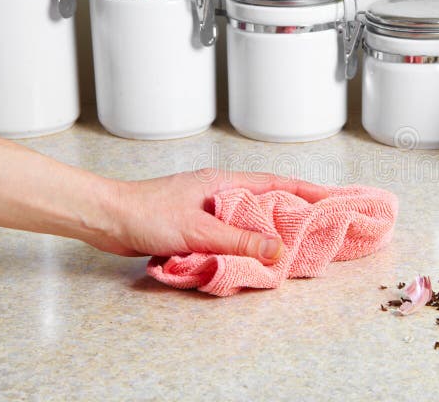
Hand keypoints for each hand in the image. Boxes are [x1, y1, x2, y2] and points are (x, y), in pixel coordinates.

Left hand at [92, 171, 328, 260]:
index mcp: (224, 183)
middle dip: (292, 211)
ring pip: (246, 219)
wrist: (107, 220)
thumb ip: (240, 240)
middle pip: (265, 200)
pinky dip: (243, 243)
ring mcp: (206, 208)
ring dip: (266, 230)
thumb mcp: (200, 229)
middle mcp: (219, 193)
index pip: (275, 183)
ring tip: (291, 244)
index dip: (305, 190)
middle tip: (317, 225)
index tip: (331, 197)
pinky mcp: (194, 225)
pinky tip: (250, 256)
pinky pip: (228, 233)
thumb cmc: (147, 214)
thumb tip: (278, 249)